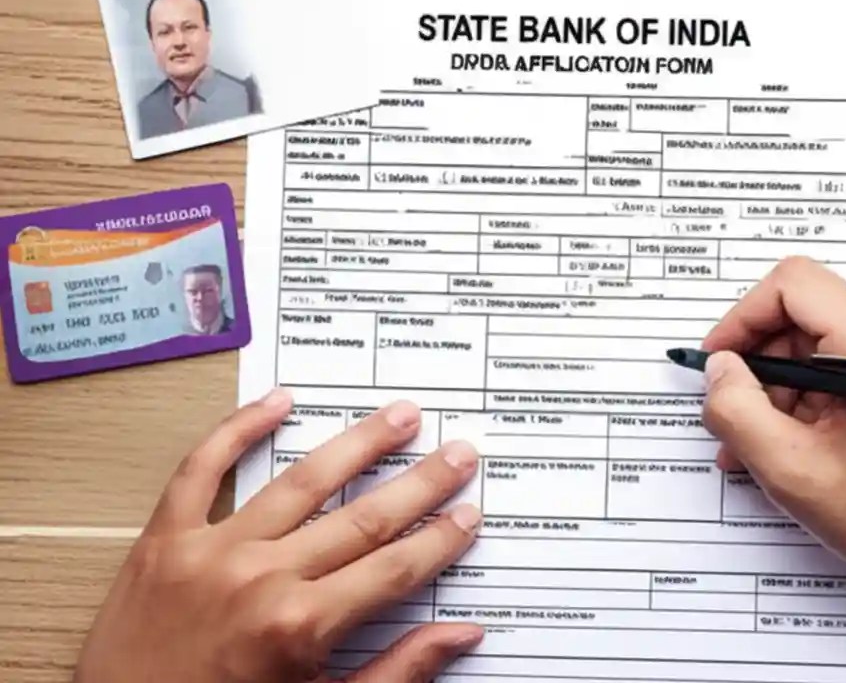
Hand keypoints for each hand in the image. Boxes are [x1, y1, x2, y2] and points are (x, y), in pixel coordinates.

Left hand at [75, 390, 483, 682]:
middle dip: (420, 484)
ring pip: (301, 482)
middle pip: (363, 519)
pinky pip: (201, 471)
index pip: (394, 569)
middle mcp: (261, 580)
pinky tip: (277, 402)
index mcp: (300, 627)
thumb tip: (459, 635)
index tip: (468, 515)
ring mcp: (211, 552)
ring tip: (398, 417)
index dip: (440, 539)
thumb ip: (396, 672)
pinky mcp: (163, 541)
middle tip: (458, 455)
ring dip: (358, 445)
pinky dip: (237, 430)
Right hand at [699, 257, 845, 681]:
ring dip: (792, 390)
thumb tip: (720, 371)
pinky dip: (826, 398)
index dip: (742, 319)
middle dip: (765, 366)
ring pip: (833, 344)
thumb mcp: (795, 471)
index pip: (793, 283)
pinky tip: (810, 446)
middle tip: (739, 419)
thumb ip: (738, 411)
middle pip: (811, 315)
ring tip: (772, 448)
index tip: (720, 360)